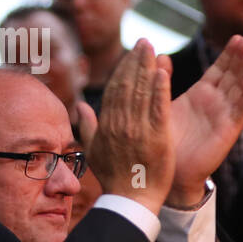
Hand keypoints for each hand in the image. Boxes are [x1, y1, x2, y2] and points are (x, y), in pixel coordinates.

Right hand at [86, 39, 173, 212]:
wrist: (130, 200)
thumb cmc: (114, 177)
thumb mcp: (94, 151)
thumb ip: (88, 126)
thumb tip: (79, 105)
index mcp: (108, 124)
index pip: (116, 89)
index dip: (124, 69)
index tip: (132, 52)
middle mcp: (120, 123)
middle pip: (128, 85)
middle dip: (136, 61)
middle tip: (145, 41)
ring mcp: (138, 130)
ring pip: (142, 93)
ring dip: (147, 68)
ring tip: (153, 48)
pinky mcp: (156, 138)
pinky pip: (158, 110)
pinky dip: (160, 90)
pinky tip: (163, 72)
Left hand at [166, 35, 242, 206]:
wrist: (167, 173)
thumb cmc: (163, 141)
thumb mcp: (161, 104)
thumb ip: (162, 80)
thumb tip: (160, 55)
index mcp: (202, 94)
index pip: (220, 69)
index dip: (229, 54)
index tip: (237, 37)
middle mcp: (217, 103)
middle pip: (234, 75)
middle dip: (241, 57)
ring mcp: (224, 116)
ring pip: (240, 90)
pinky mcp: (228, 131)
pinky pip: (240, 112)